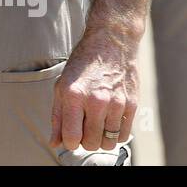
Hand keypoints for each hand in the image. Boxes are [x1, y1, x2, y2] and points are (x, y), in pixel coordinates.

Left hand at [49, 24, 138, 152]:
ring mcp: (116, 103)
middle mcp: (96, 101)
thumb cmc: (83, 64)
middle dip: (85, 141)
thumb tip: (54, 142)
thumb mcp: (62, 85)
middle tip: (84, 128)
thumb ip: (57, 116)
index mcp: (74, 95)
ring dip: (100, 139)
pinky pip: (123, 135)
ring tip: (96, 125)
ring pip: (108, 143)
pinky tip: (109, 121)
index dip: (69, 142)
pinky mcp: (132, 104)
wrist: (111, 43)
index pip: (72, 137)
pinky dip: (115, 134)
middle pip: (91, 143)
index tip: (71, 136)